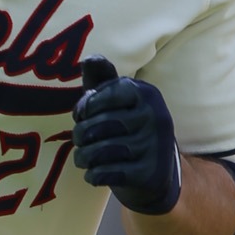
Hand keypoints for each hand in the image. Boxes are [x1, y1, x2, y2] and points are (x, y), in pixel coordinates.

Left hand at [70, 55, 179, 214]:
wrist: (155, 175)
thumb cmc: (126, 130)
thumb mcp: (116, 102)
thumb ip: (102, 79)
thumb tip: (90, 58)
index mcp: (146, 93)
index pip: (100, 96)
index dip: (84, 108)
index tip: (82, 115)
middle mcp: (155, 116)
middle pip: (97, 126)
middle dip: (79, 136)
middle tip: (81, 141)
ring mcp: (155, 146)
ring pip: (99, 151)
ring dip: (83, 158)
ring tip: (85, 158)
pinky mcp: (150, 173)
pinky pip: (106, 173)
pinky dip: (94, 175)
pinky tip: (96, 173)